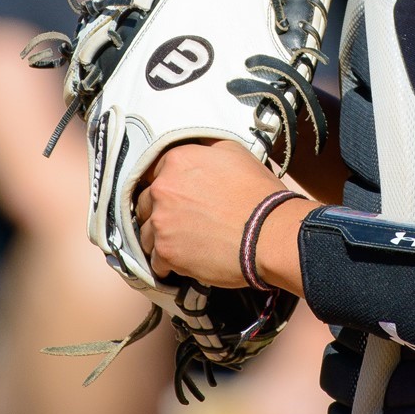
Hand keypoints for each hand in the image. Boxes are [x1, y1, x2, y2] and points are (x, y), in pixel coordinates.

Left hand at [134, 140, 286, 287]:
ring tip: (184, 245)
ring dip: (161, 239)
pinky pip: (155, 261)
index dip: (168, 187)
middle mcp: (163, 189)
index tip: (176, 199)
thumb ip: (206, 150)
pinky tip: (186, 261)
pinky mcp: (166, 252)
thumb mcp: (235, 153)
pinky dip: (168, 264)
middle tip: (181, 223)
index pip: (155, 173)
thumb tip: (199, 149)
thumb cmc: (259, 195)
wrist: (270, 233)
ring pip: (146, 234)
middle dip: (159, 213)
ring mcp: (161, 222)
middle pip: (144, 204)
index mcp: (177, 161)